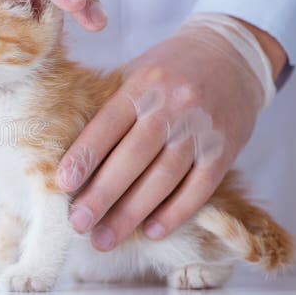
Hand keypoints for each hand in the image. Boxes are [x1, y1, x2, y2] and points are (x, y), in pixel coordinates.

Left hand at [56, 14, 283, 250]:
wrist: (232, 55)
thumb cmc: (169, 70)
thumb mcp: (136, 74)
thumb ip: (110, 107)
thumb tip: (70, 154)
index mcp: (142, 85)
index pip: (108, 125)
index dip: (84, 156)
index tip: (62, 185)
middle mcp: (173, 106)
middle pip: (133, 158)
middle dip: (102, 195)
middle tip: (78, 224)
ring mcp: (202, 129)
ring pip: (163, 178)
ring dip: (131, 214)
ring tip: (104, 239)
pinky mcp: (226, 149)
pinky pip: (199, 187)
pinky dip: (175, 212)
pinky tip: (151, 231)